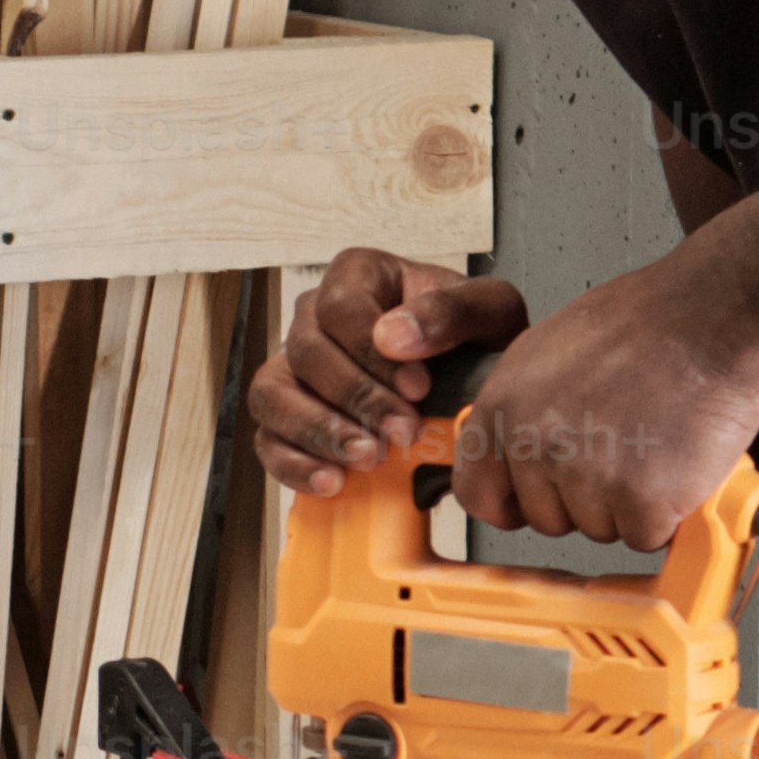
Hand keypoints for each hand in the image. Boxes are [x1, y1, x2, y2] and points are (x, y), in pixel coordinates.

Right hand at [254, 252, 528, 493]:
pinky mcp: (287, 418)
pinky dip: (295, 464)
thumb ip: (453, 310)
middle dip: (357, 398)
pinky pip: (268, 439)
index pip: (339, 305)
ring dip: (319, 431)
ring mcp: (294, 368)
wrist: (474, 386)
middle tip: (403, 433)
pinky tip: (333, 482)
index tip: (418, 388)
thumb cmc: (474, 341)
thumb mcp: (491, 312)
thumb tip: (393, 337)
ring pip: (273, 394)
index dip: (371, 350)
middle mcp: (314, 317)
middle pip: (306, 350)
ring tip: (368, 459)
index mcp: (358, 276)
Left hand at [440, 271, 758, 551]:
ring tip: (652, 445)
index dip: (512, 502)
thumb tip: (513, 447)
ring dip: (629, 503)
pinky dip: (667, 512)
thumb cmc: (645, 322)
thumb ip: (523, 408)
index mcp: (504, 408)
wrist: (710, 316)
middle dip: (584, 498)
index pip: (478, 493)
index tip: (534, 500)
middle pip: (546, 518)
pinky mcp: (641, 500)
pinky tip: (675, 465)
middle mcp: (536, 445)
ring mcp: (588, 476)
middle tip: (621, 452)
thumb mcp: (548, 350)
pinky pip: (645, 535)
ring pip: (599, 529)